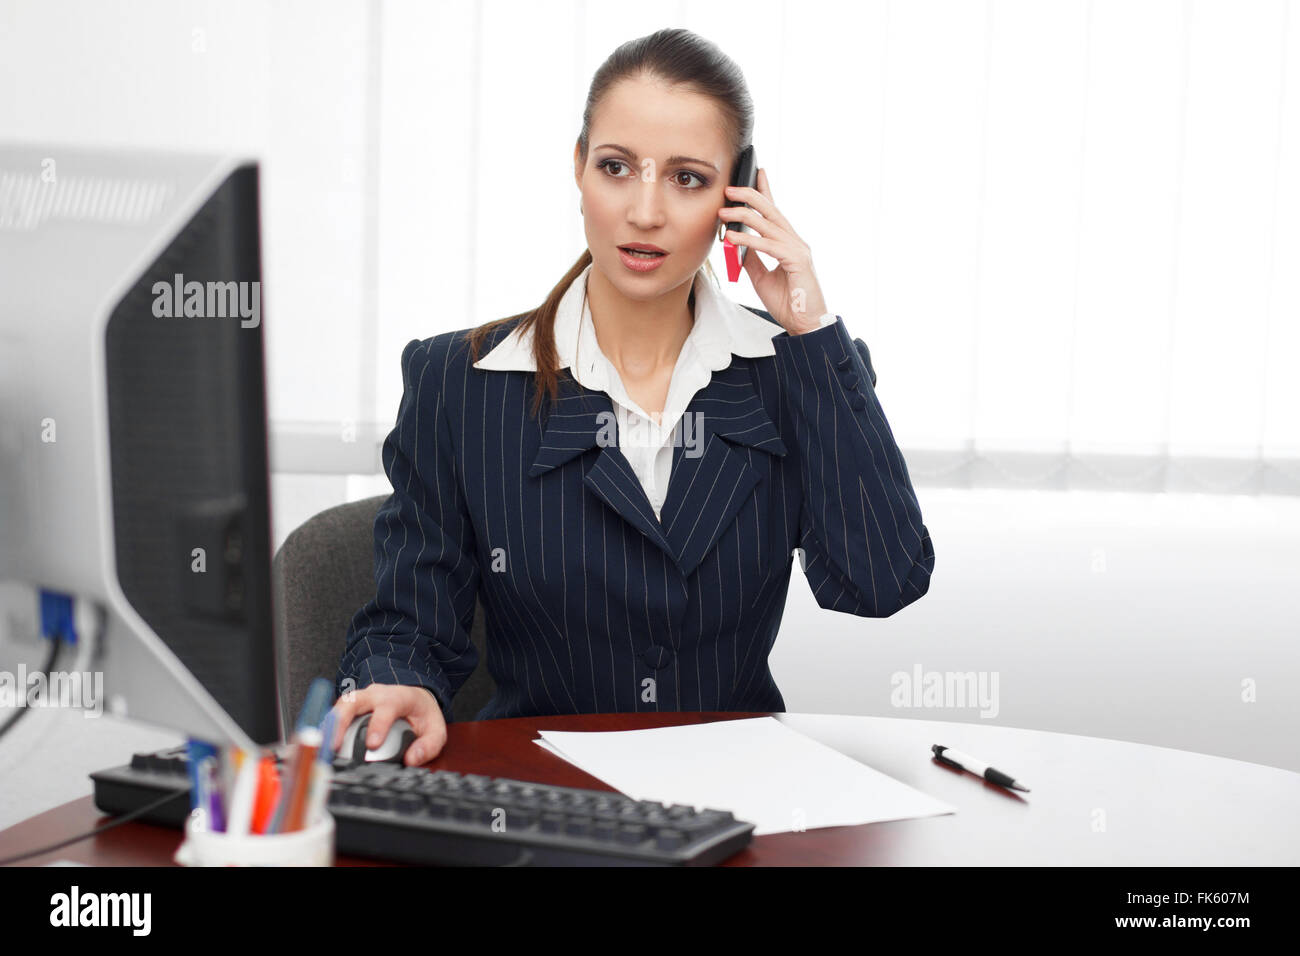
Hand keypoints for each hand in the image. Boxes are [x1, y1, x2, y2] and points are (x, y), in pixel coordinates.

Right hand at [329, 683, 447, 766]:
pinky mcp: (351, 706)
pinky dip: (327, 727)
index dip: (378, 725)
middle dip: (341, 722)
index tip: (372, 744)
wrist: (414, 697)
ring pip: (340, 706)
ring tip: (323, 748)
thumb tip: (412, 759)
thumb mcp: (436, 729)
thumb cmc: (422, 714)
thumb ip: (428, 745)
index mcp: (398, 697)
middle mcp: (376, 694)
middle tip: (334, 746)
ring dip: (329, 726)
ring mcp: (361, 698)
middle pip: (353, 701)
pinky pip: (335, 713)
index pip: (386, 707)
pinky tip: (322, 744)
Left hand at [718, 167, 829, 334]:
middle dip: (751, 195)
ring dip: (743, 216)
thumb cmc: (787, 302)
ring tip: (723, 211)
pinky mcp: (796, 262)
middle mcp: (795, 241)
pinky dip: (748, 241)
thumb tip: (736, 244)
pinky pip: (768, 246)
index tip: (757, 172)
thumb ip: (751, 259)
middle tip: (730, 188)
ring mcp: (798, 250)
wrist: (804, 325)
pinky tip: (732, 238)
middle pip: (772, 210)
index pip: (775, 212)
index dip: (766, 191)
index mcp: (788, 243)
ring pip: (768, 224)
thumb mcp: (761, 277)